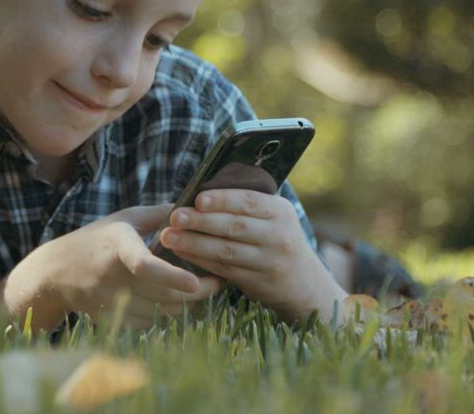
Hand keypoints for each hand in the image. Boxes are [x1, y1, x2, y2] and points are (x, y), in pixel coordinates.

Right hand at [13, 204, 223, 328]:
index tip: (195, 281)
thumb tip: (194, 208)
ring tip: (196, 289)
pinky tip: (169, 300)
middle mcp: (112, 276)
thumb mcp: (124, 218)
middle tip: (218, 282)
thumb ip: (159, 213)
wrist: (56, 272)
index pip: (144, 265)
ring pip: (163, 313)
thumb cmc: (97, 239)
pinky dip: (166, 315)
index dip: (171, 276)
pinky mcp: (111, 321)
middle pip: (164, 295)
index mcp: (117, 246)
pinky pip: (151, 324)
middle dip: (198, 292)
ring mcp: (110, 302)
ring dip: (186, 304)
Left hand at [159, 182, 346, 323]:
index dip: (222, 199)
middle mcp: (278, 235)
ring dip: (194, 243)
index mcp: (280, 211)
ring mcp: (269, 260)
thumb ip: (246, 205)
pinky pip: (224, 269)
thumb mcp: (272, 217)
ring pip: (226, 250)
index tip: (197, 198)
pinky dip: (201, 260)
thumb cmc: (275, 238)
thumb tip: (201, 191)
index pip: (249, 201)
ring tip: (169, 237)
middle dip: (201, 221)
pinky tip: (182, 252)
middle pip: (235, 226)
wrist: (303, 282)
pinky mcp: (258, 281)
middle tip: (174, 217)